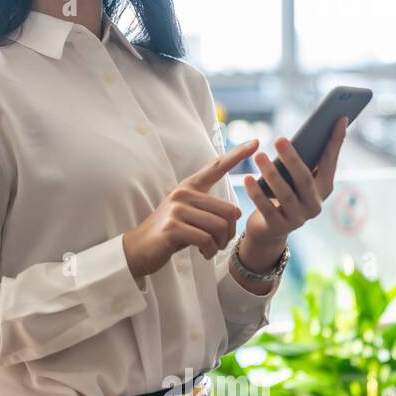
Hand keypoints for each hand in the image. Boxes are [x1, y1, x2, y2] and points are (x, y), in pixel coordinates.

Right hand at [123, 138, 257, 279]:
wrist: (138, 249)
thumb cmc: (170, 233)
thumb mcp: (190, 216)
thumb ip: (211, 210)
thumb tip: (237, 212)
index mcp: (189, 187)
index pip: (216, 167)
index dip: (237, 155)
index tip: (256, 142)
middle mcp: (183, 194)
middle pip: (228, 210)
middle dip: (230, 233)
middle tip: (221, 244)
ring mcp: (176, 210)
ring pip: (219, 226)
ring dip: (220, 244)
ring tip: (211, 249)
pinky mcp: (173, 228)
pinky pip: (206, 239)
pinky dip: (210, 251)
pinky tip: (204, 254)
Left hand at [243, 116, 348, 241]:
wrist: (268, 229)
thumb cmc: (281, 194)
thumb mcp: (293, 178)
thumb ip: (303, 159)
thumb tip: (312, 129)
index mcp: (323, 188)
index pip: (330, 161)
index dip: (335, 140)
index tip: (339, 117)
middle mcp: (315, 204)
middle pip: (304, 179)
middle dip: (292, 158)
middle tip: (278, 139)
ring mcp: (298, 218)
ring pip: (285, 194)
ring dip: (271, 174)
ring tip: (258, 156)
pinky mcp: (279, 228)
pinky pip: (267, 209)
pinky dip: (257, 193)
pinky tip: (246, 179)